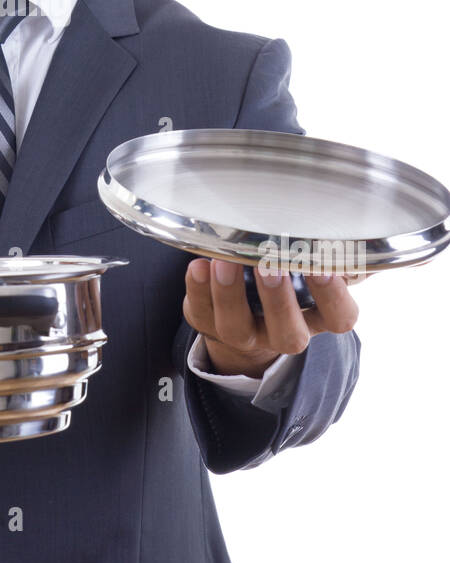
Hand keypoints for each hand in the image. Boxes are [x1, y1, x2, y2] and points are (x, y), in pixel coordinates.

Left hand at [183, 258, 360, 377]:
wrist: (245, 316)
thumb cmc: (289, 280)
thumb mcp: (315, 270)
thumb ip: (339, 252)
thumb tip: (366, 228)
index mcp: (317, 317)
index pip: (339, 318)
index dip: (333, 296)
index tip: (323, 266)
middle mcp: (283, 332)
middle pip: (289, 332)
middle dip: (279, 300)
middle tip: (271, 265)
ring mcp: (244, 333)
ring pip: (237, 326)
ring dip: (230, 293)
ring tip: (223, 260)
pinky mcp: (208, 323)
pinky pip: (200, 313)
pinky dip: (197, 289)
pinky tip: (197, 264)